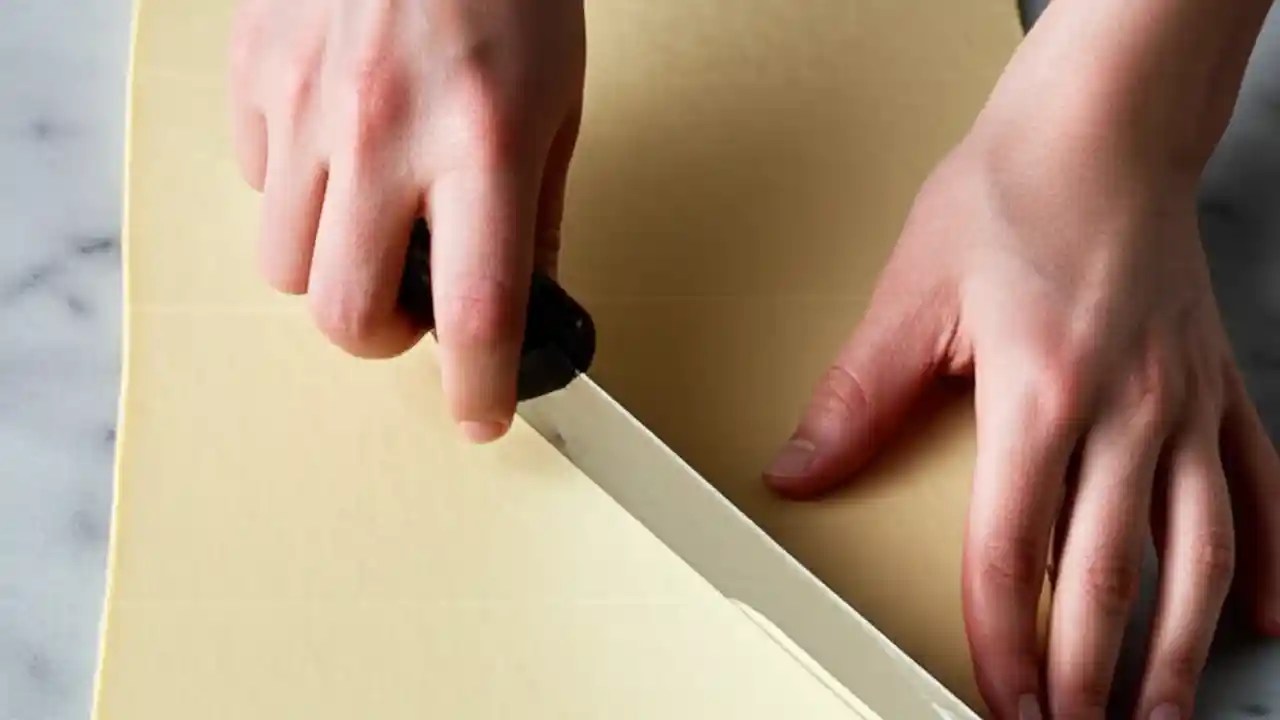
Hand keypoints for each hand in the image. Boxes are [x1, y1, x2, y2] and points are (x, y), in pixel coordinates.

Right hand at [229, 0, 585, 441]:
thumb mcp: (559, 102)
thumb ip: (537, 210)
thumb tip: (526, 296)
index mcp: (481, 140)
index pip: (477, 309)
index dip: (479, 387)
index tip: (482, 415)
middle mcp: (382, 132)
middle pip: (345, 313)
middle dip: (386, 339)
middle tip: (417, 312)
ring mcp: (304, 103)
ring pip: (285, 265)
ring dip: (333, 272)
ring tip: (374, 228)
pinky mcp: (254, 76)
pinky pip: (257, 185)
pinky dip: (299, 198)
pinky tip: (338, 157)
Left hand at [763, 126, 1279, 716]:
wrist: (1100, 126)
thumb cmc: (1010, 194)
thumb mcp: (912, 295)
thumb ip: (856, 398)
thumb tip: (796, 471)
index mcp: (1040, 396)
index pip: (1012, 553)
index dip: (1000, 642)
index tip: (998, 702)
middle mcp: (1125, 412)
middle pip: (1109, 575)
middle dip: (1089, 674)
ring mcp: (1184, 402)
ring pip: (1199, 553)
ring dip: (1181, 648)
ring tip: (1165, 715)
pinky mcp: (1219, 384)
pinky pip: (1259, 485)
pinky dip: (1268, 558)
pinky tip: (1264, 618)